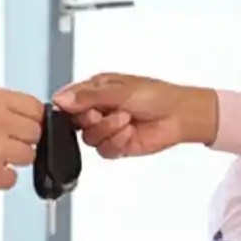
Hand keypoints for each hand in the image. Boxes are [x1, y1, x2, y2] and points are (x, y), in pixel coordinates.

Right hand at [0, 86, 43, 189]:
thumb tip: (22, 117)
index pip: (36, 107)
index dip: (31, 118)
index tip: (25, 125)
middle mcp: (1, 120)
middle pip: (35, 132)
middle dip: (22, 138)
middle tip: (3, 141)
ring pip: (29, 156)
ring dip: (14, 158)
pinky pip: (13, 178)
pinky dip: (2, 177)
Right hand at [52, 72, 217, 157]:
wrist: (179, 116)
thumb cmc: (155, 95)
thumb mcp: (119, 90)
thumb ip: (88, 97)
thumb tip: (61, 99)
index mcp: (96, 89)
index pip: (69, 100)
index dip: (69, 107)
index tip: (77, 108)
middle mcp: (99, 109)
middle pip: (75, 122)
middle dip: (92, 119)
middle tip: (106, 112)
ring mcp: (107, 128)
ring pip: (89, 138)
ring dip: (108, 130)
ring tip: (126, 120)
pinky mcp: (117, 145)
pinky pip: (104, 151)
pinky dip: (117, 142)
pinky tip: (130, 132)